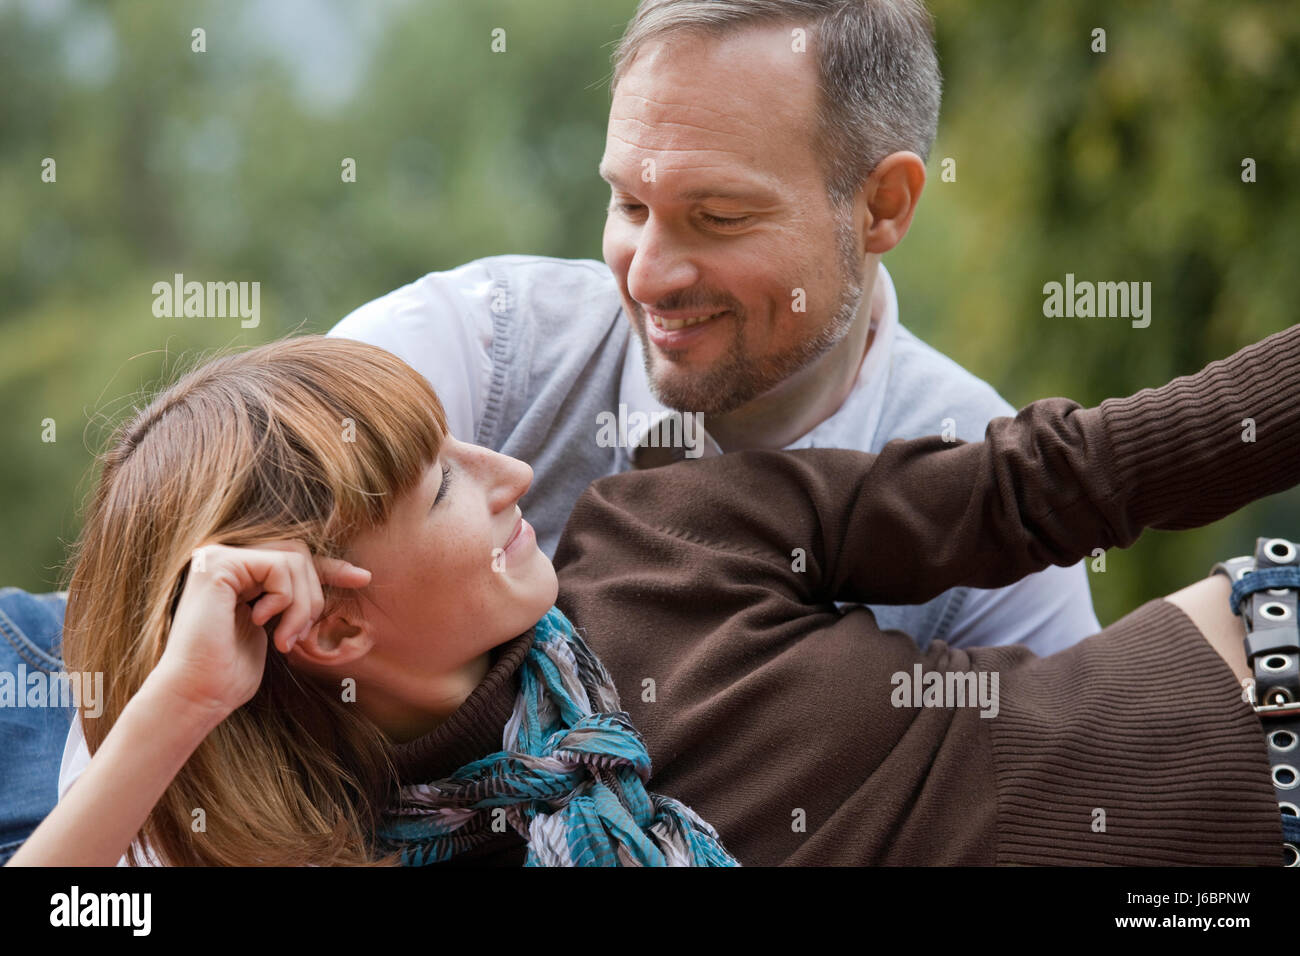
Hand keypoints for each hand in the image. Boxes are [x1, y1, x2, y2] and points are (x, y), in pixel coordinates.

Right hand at [150, 540, 370, 717]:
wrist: (196, 695)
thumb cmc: (229, 674)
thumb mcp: (275, 629)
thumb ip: (293, 601)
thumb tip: (349, 576)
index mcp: (235, 573)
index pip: (293, 558)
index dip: (330, 567)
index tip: (362, 578)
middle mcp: (223, 558)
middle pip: (298, 554)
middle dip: (314, 595)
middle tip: (300, 635)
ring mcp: (217, 557)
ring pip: (294, 559)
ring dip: (301, 605)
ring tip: (285, 639)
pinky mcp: (218, 564)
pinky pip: (279, 567)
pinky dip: (284, 600)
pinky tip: (261, 623)